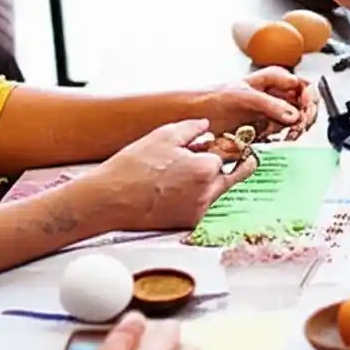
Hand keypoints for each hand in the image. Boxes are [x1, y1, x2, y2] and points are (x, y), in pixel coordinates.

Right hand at [87, 119, 255, 230]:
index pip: (228, 155)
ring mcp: (198, 211)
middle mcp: (208, 193)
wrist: (108, 200)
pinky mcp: (187, 224)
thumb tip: (205, 126)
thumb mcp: (163, 136)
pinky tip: (174, 190)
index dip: (224, 147)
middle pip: (230, 177)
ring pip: (215, 192)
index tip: (228, 145)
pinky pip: (200, 206)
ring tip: (184, 173)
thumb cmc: (132, 168)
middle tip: (241, 160)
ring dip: (209, 182)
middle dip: (232, 167)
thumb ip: (191, 128)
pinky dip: (195, 197)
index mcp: (206, 169)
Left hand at [200, 68, 318, 140]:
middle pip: (304, 103)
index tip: (305, 110)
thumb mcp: (243, 97)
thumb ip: (270, 104)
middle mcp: (275, 93)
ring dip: (297, 128)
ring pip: (297, 118)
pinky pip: (285, 131)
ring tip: (290, 134)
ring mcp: (272, 110)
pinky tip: (281, 138)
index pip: (303, 85)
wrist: (195, 114)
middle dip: (306, 115)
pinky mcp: (266, 125)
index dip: (309, 97)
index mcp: (273, 78)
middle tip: (299, 126)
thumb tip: (293, 115)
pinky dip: (286, 136)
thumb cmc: (213, 97)